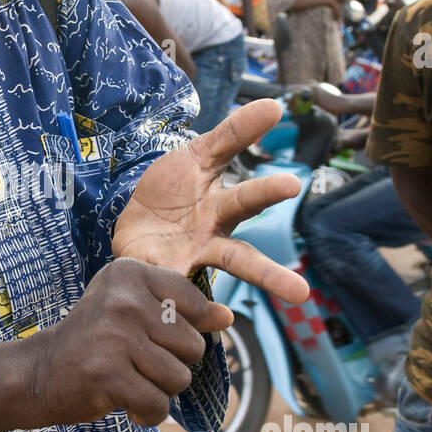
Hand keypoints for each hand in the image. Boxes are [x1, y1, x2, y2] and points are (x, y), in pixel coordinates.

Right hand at [26, 260, 233, 427]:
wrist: (40, 372)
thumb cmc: (95, 340)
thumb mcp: (134, 311)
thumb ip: (181, 311)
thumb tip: (228, 317)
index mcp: (129, 273)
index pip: (194, 304)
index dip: (183, 331)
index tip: (149, 334)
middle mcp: (122, 300)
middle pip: (193, 346)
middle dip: (171, 364)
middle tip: (133, 362)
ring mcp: (114, 337)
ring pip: (180, 379)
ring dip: (159, 390)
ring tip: (128, 380)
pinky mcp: (108, 375)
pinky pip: (158, 405)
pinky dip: (147, 414)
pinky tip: (124, 403)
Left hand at [112, 99, 309, 304]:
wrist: (131, 218)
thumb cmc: (174, 188)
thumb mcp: (198, 154)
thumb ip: (234, 133)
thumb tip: (276, 104)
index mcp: (220, 207)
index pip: (247, 197)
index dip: (266, 190)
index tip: (292, 184)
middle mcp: (211, 240)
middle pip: (240, 260)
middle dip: (266, 276)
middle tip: (299, 294)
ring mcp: (189, 262)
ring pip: (209, 296)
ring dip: (237, 309)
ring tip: (278, 317)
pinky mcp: (162, 277)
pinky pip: (173, 295)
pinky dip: (187, 311)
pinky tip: (207, 326)